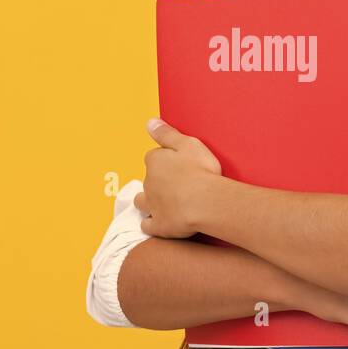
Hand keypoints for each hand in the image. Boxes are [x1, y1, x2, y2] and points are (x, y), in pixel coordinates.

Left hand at [134, 118, 222, 238]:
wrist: (207, 202)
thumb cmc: (201, 170)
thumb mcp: (188, 143)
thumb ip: (167, 133)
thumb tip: (150, 123)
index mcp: (155, 161)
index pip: (154, 157)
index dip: (166, 160)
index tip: (179, 164)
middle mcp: (148, 183)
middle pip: (148, 179)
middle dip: (157, 181)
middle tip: (176, 184)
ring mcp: (152, 206)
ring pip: (141, 202)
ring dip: (147, 202)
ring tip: (161, 202)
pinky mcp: (159, 225)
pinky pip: (147, 225)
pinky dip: (151, 223)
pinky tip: (159, 222)